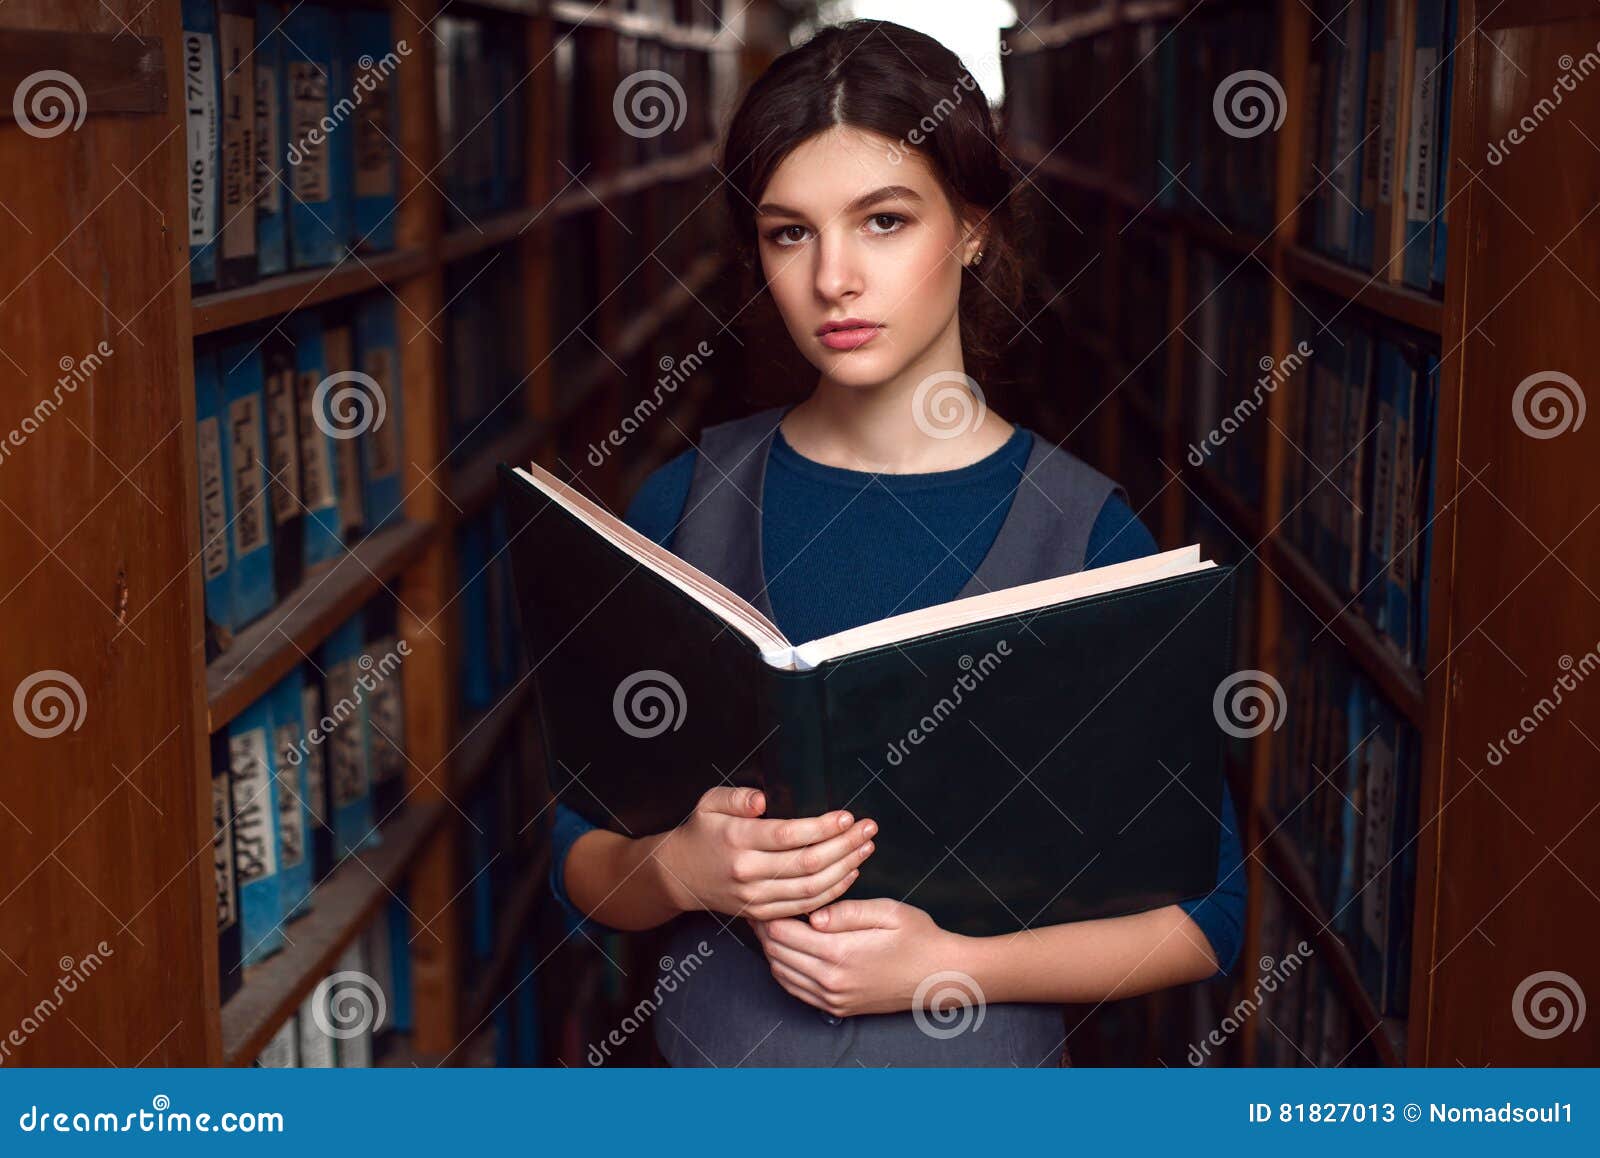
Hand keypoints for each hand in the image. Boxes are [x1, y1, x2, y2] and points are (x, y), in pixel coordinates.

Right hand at [652, 786, 876, 920]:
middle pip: (808, 864)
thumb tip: (761, 800)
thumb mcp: (709, 803)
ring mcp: (756, 898)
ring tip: (867, 848)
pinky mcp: (762, 914)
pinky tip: (850, 873)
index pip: (789, 836)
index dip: (823, 828)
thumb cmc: (701, 831)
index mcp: (737, 841)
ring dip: (846, 868)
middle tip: (870, 829)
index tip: (848, 816)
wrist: (679, 876)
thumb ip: (736, 797)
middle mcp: (748, 873)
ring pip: (812, 889)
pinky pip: (804, 906)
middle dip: (845, 846)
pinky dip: (832, 892)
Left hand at [748, 898, 962, 1017]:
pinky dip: (784, 970)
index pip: (782, 932)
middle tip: (762, 904)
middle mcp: (830, 981)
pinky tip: (787, 951)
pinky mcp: (837, 1008)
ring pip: (781, 973)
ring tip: (771, 923)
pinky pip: (796, 990)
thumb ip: (846, 911)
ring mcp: (832, 998)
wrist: (941, 977)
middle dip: (764, 928)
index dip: (768, 911)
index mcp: (839, 953)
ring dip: (771, 949)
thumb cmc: (918, 937)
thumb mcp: (888, 911)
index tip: (767, 892)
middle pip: (776, 953)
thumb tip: (812, 915)